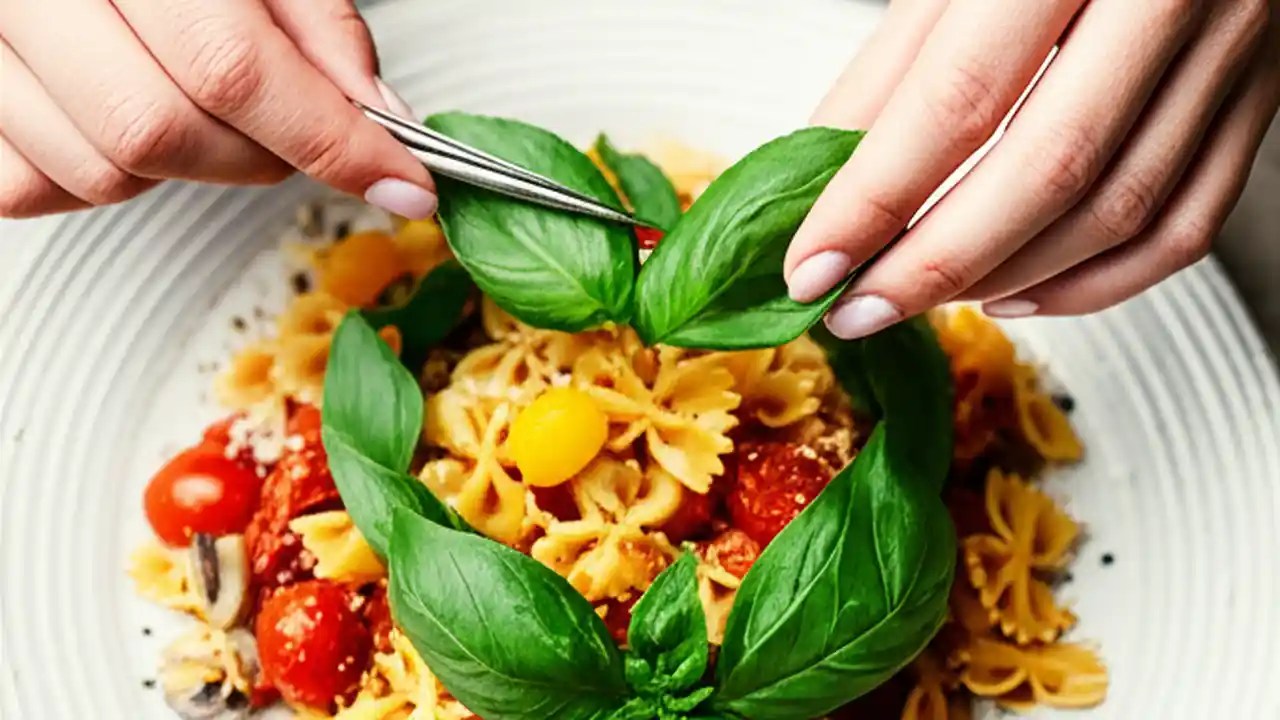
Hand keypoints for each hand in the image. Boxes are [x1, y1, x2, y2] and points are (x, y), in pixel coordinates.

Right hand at [0, 0, 435, 219]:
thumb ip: (313, 22)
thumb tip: (377, 112)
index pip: (231, 64)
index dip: (330, 139)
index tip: (402, 182)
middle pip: (161, 132)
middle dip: (258, 156)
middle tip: (294, 132)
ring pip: (100, 172)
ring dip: (180, 169)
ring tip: (193, 104)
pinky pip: (33, 189)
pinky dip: (100, 180)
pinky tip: (122, 125)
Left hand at [785, 0, 1279, 337]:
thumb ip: (892, 68)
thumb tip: (826, 179)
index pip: (961, 99)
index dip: (874, 199)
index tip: (812, 267)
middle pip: (1048, 171)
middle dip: (934, 264)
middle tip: (856, 307)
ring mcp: (1233, 47)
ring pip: (1120, 212)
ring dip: (1004, 280)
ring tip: (919, 297)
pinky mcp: (1261, 95)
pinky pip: (1187, 225)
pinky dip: (1093, 283)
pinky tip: (1016, 292)